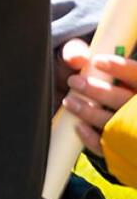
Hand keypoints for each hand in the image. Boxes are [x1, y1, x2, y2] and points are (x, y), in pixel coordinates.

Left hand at [61, 39, 135, 154]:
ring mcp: (131, 130)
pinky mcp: (119, 147)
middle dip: (98, 91)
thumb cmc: (81, 77)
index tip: (97, 61)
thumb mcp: (79, 59)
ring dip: (89, 112)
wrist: (75, 102)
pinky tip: (78, 126)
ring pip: (116, 123)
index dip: (121, 67)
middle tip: (74, 82)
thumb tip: (77, 58)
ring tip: (69, 101)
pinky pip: (109, 146)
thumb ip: (77, 51)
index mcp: (136, 84)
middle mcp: (135, 107)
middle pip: (126, 100)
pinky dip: (92, 137)